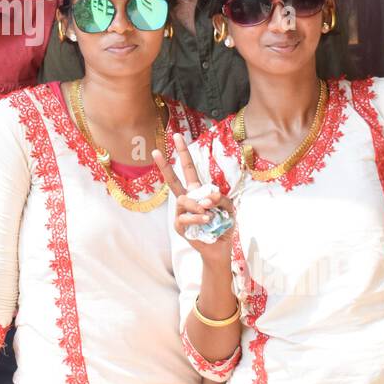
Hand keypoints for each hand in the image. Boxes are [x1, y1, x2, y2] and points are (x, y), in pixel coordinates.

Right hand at [153, 133, 234, 264]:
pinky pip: (186, 217)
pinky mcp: (179, 226)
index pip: (188, 169)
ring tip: (210, 212)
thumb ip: (220, 198)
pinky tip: (207, 220)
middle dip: (164, 165)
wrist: (219, 247)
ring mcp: (180, 212)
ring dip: (199, 204)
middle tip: (155, 151)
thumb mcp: (228, 207)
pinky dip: (200, 217)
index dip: (183, 152)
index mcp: (197, 190)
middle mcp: (186, 199)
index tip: (177, 136)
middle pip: (173, 180)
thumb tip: (209, 196)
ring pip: (184, 200)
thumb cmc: (222, 225)